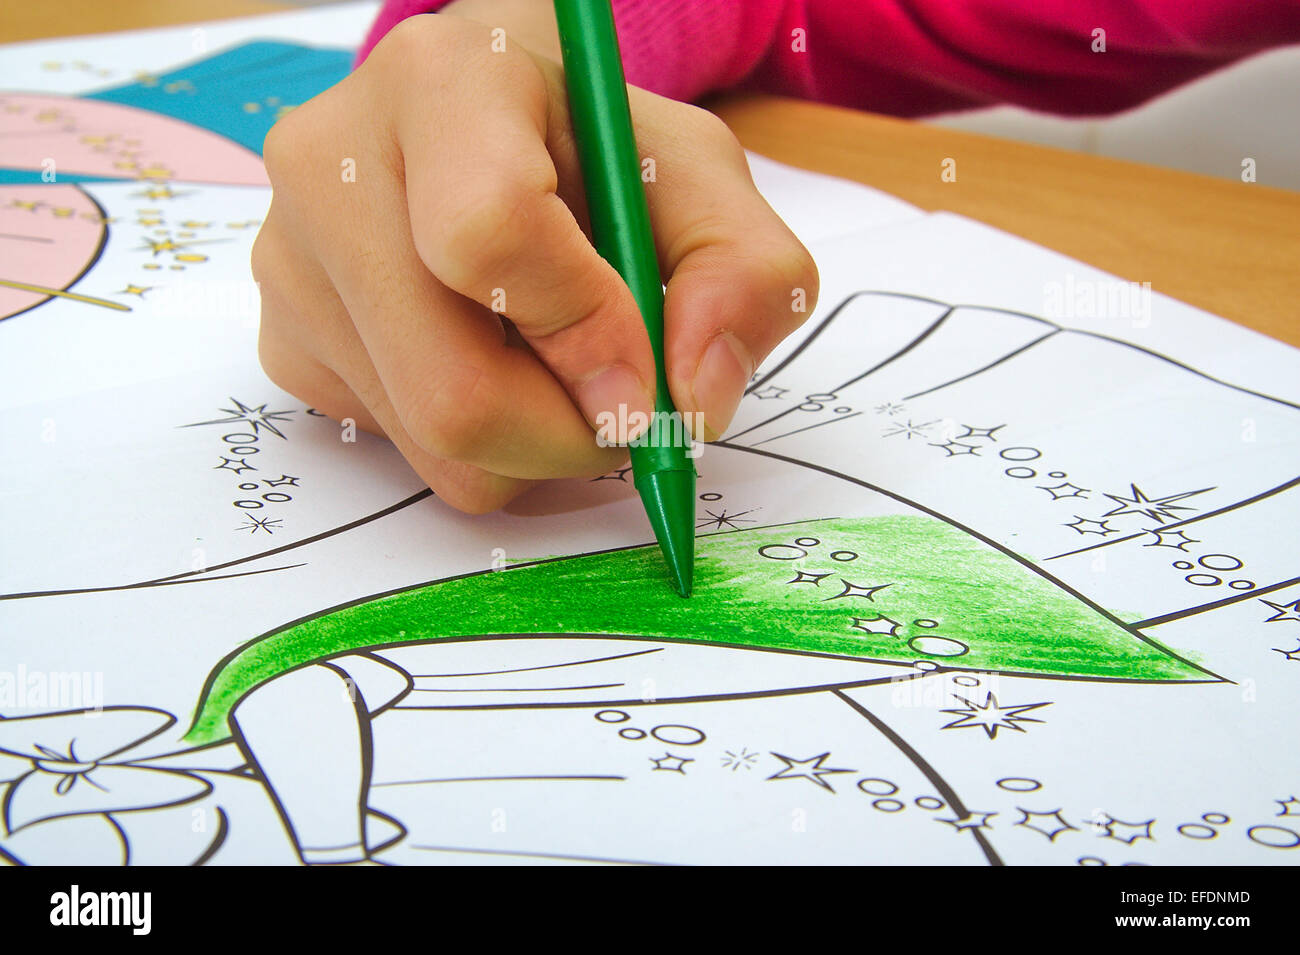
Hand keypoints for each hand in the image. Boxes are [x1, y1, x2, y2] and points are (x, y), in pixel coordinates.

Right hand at [252, 10, 816, 512]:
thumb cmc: (591, 149)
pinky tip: (492, 361)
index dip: (585, 331)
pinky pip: (400, 453)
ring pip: (434, 445)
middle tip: (621, 405)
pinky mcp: (285, 344)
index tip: (645, 375)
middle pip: (452, 389)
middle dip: (570, 433)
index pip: (489, 234)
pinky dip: (477, 445)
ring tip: (554, 360)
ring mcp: (291, 265)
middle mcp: (330, 168)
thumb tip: (694, 399)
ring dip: (533, 444)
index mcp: (442, 83)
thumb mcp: (700, 179)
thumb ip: (744, 272)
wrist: (488, 133)